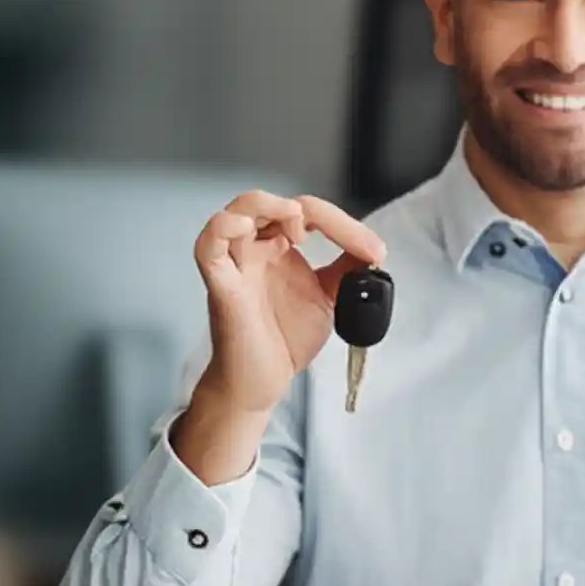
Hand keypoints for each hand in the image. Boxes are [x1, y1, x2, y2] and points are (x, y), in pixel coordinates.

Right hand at [192, 190, 386, 413]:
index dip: (345, 226)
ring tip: (297, 221)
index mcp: (279, 247)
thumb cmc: (284, 338)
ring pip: (236, 213)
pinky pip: (209, 248)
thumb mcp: (328, 298)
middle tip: (344, 239)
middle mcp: (256, 250)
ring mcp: (238, 266)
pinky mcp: (223, 288)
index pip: (308, 214)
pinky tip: (242, 226)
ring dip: (267, 205)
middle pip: (274, 204)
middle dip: (314, 212)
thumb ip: (346, 271)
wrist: (264, 382)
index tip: (375, 252)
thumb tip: (372, 251)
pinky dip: (222, 228)